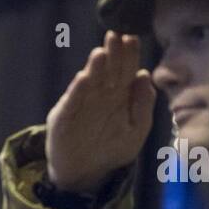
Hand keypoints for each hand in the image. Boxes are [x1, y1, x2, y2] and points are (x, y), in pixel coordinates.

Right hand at [45, 30, 155, 192]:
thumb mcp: (136, 131)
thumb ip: (143, 106)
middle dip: (112, 53)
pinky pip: (73, 101)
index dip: (129, 54)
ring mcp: (82, 103)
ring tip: (101, 53)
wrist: (84, 171)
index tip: (132, 39)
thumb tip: (144, 75)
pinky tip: (84, 78)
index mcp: (121, 94)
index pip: (126, 68)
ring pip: (90, 80)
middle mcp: (101, 94)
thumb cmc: (112, 148)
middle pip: (108, 69)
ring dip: (94, 66)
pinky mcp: (65, 115)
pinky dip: (78, 90)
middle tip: (116, 36)